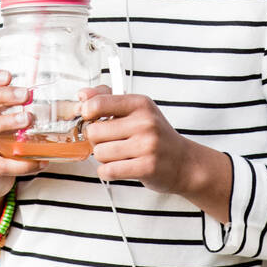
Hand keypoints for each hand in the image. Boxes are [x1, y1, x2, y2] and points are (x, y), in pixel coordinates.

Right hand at [0, 69, 45, 200]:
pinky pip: (1, 164)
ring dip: (6, 121)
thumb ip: (30, 111)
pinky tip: (40, 161)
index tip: (8, 75)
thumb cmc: (5, 141)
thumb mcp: (11, 121)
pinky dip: (22, 163)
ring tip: (27, 119)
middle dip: (1, 95)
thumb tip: (73, 101)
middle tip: (26, 95)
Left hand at [78, 85, 193, 193]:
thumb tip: (82, 95)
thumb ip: (107, 98)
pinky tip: (120, 167)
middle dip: (97, 140)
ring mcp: (147, 145)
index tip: (90, 119)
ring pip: (99, 153)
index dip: (87, 113)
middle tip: (110, 141)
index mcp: (140, 104)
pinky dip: (108, 171)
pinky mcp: (146, 167)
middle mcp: (145, 122)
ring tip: (119, 155)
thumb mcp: (137, 110)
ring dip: (104, 157)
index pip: (98, 103)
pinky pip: (108, 170)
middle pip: (95, 131)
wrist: (184, 162)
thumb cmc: (156, 136)